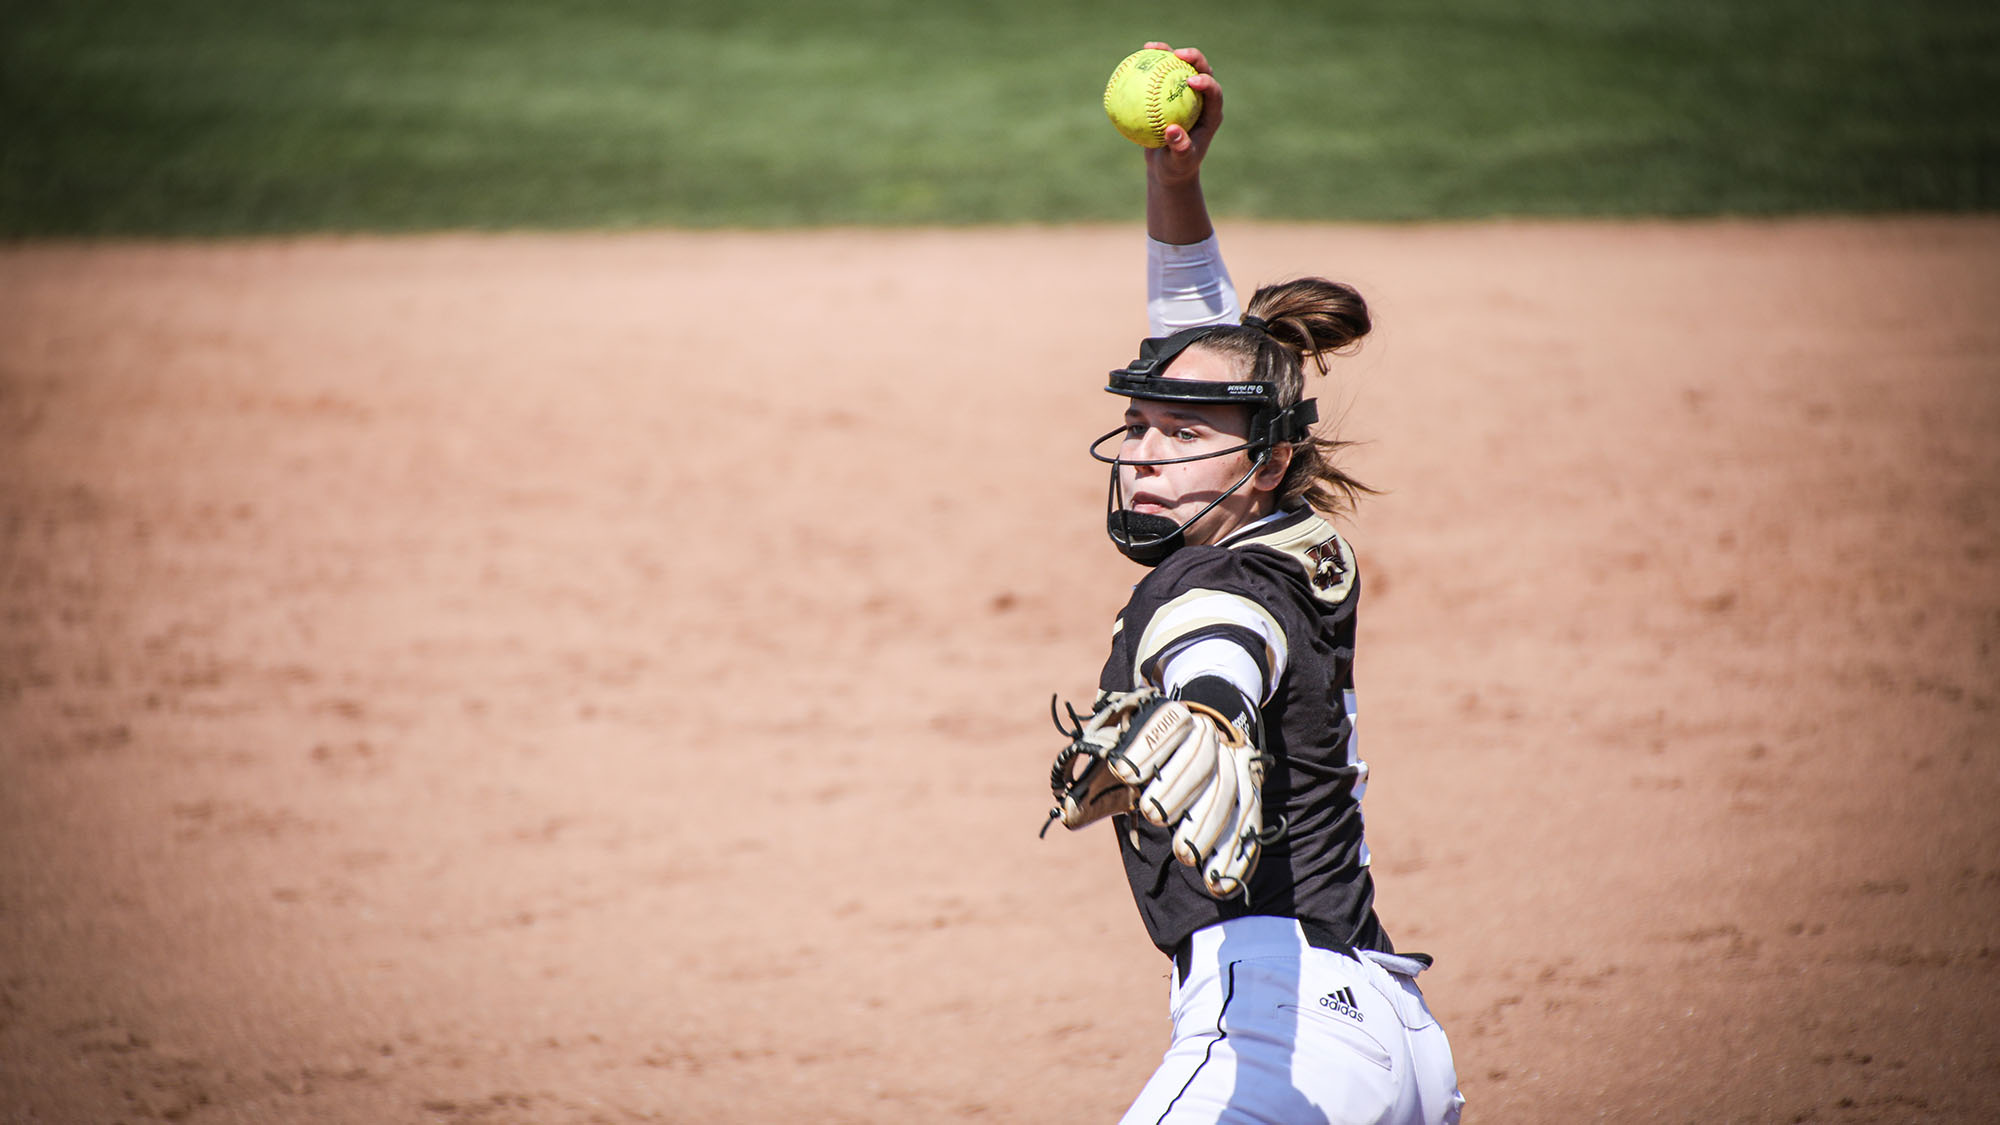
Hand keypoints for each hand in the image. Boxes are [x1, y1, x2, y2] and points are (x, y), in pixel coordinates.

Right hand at [1142, 43, 1223, 188]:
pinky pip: (1158, 78)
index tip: (1191, 81)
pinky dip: (1146, 70)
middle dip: (1193, 57)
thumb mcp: (1178, 163)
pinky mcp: (1169, 95)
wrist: (1168, 168)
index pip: (1214, 92)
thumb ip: (1179, 148)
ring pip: (1179, 69)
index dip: (1207, 82)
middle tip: (1176, 53)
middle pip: (1202, 70)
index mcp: (1211, 114)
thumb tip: (1172, 131)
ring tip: (1149, 47)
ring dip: (1166, 53)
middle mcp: (1201, 100)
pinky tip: (1130, 63)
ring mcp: (1185, 95)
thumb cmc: (1176, 168)